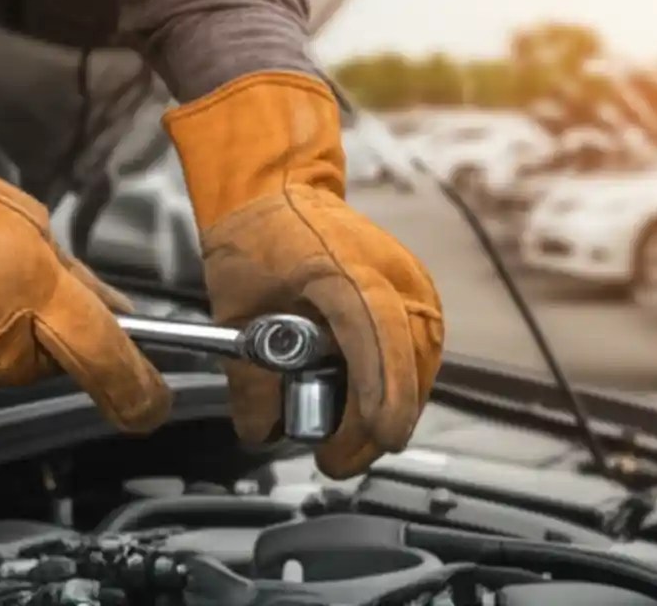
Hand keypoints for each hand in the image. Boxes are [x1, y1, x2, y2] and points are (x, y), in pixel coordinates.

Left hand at [165, 72, 444, 477]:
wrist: (282, 193)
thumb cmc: (257, 242)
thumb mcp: (233, 309)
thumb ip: (248, 377)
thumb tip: (265, 432)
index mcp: (342, 266)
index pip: (376, 328)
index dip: (383, 387)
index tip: (379, 436)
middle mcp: (392, 272)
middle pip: (409, 358)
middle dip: (379, 421)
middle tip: (336, 462)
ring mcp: (414, 283)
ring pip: (422, 363)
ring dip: (391, 408)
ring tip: (348, 442)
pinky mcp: (421, 296)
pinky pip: (422, 354)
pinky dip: (399, 386)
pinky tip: (368, 409)